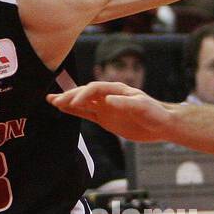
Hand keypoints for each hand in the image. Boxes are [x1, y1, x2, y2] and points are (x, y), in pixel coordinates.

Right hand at [47, 81, 172, 141]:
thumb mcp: (142, 107)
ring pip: (83, 103)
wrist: (162, 124)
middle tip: (54, 101)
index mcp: (117, 90)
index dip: (84, 94)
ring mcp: (105, 107)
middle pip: (85, 93)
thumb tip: (107, 100)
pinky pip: (86, 113)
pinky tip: (63, 109)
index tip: (75, 103)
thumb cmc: (155, 113)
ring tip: (51, 101)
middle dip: (70, 96)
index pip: (95, 89)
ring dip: (68, 101)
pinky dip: (74, 111)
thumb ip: (125, 104)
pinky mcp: (105, 118)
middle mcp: (108, 96)